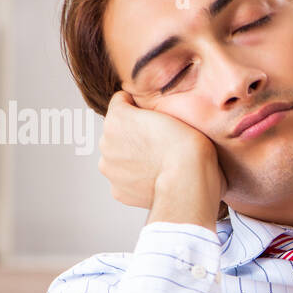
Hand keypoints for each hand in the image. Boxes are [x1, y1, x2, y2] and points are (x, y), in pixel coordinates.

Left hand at [96, 89, 225, 213]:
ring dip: (132, 158)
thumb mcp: (168, 110)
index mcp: (117, 117)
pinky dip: (135, 180)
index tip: (152, 117)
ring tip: (156, 162)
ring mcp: (110, 168)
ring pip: (118, 158)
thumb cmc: (184, 146)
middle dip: (133, 136)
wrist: (187, 180)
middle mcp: (105, 142)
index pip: (122, 102)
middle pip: (117, 133)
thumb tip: (139, 113)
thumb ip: (145, 108)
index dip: (139, 107)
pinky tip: (152, 178)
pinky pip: (124, 181)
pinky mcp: (118, 190)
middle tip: (158, 143)